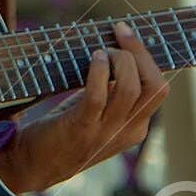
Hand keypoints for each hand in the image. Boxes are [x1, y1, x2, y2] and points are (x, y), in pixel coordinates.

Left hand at [0, 22, 169, 193]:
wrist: (37, 163)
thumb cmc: (67, 127)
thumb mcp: (99, 110)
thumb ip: (113, 89)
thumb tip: (116, 44)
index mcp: (136, 125)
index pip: (159, 88)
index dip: (146, 56)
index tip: (126, 32)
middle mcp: (128, 130)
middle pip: (154, 87)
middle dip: (139, 53)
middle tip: (118, 32)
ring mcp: (106, 131)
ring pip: (131, 89)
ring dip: (118, 60)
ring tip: (100, 50)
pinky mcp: (81, 128)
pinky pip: (98, 96)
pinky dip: (98, 72)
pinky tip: (93, 59)